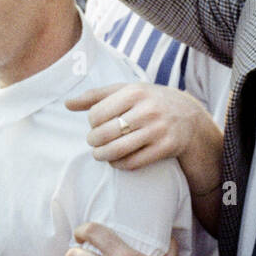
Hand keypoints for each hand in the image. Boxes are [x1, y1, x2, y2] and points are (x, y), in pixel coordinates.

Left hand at [68, 81, 220, 170]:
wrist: (188, 116)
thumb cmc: (149, 101)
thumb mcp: (126, 90)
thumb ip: (96, 95)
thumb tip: (67, 104)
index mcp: (135, 92)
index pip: (97, 113)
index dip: (91, 122)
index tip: (96, 124)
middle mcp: (147, 110)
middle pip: (105, 133)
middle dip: (94, 141)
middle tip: (94, 142)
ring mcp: (158, 130)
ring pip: (118, 150)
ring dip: (102, 155)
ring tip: (100, 154)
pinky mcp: (165, 147)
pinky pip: (133, 162)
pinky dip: (119, 164)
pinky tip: (116, 160)